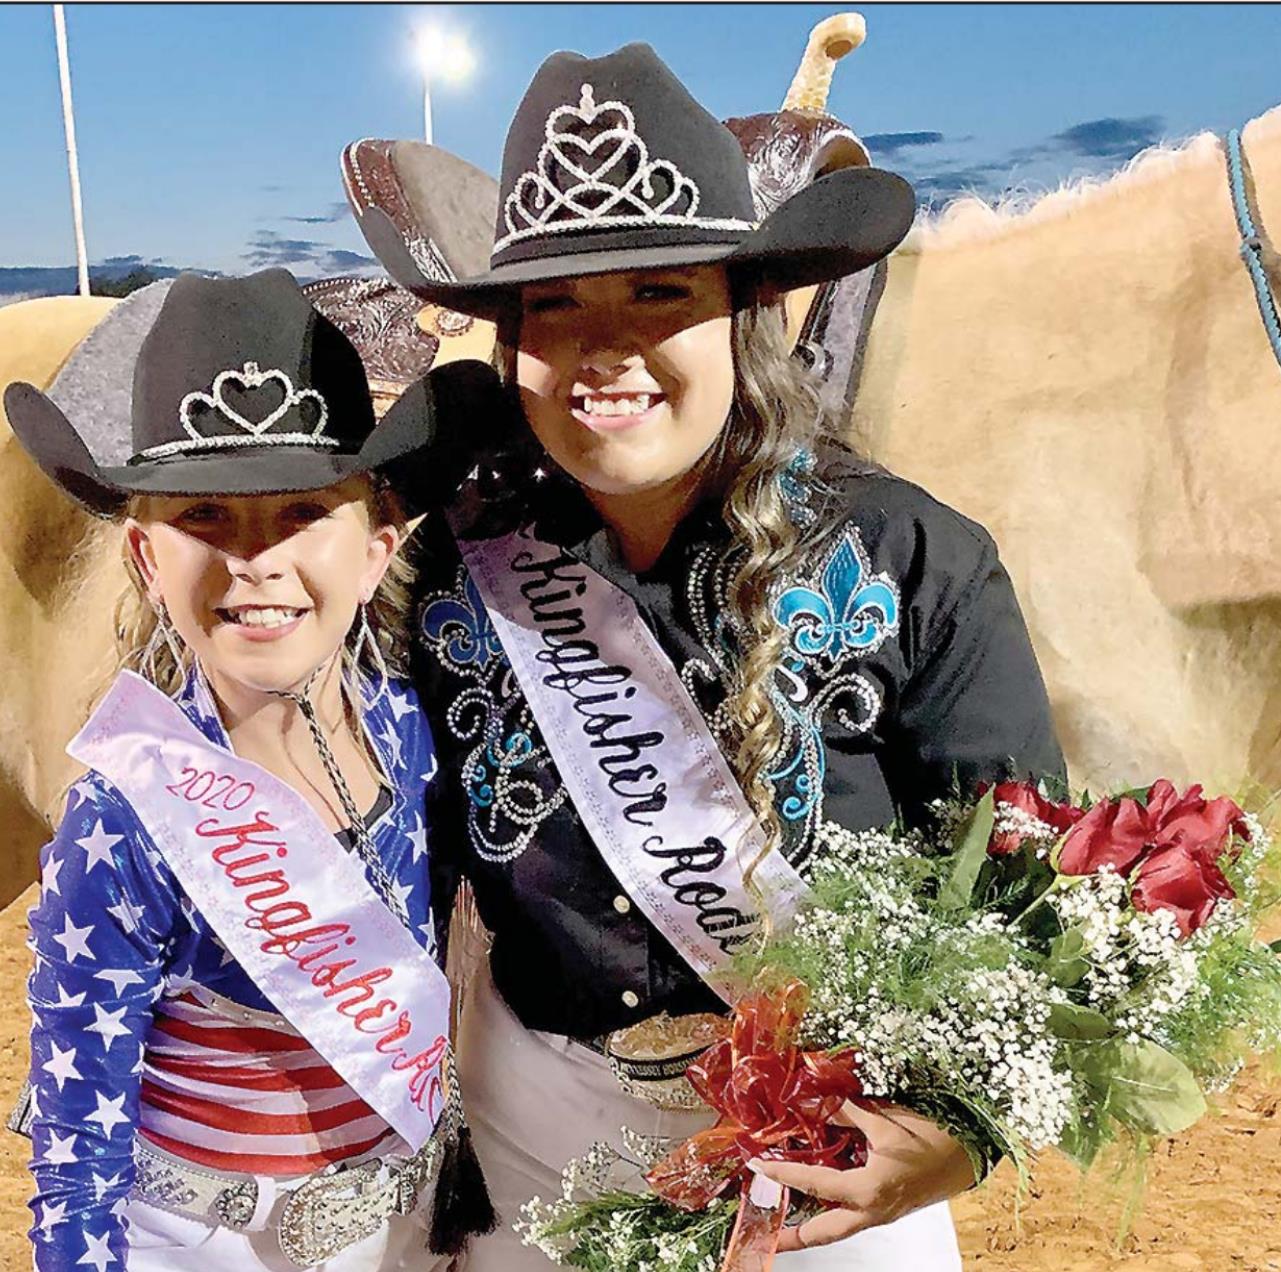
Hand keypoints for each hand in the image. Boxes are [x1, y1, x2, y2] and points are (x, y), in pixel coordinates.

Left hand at [748, 1099, 975, 1251]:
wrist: (972, 1154)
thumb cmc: (934, 1137)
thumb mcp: (884, 1121)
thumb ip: (845, 1114)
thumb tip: (813, 1104)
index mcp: (869, 1190)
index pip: (814, 1184)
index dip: (782, 1174)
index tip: (757, 1165)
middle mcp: (873, 1211)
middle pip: (825, 1233)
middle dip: (794, 1237)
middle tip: (767, 1235)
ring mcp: (882, 1214)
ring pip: (839, 1227)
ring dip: (812, 1222)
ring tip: (787, 1216)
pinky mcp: (889, 1208)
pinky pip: (854, 1213)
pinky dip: (833, 1206)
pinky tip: (822, 1192)